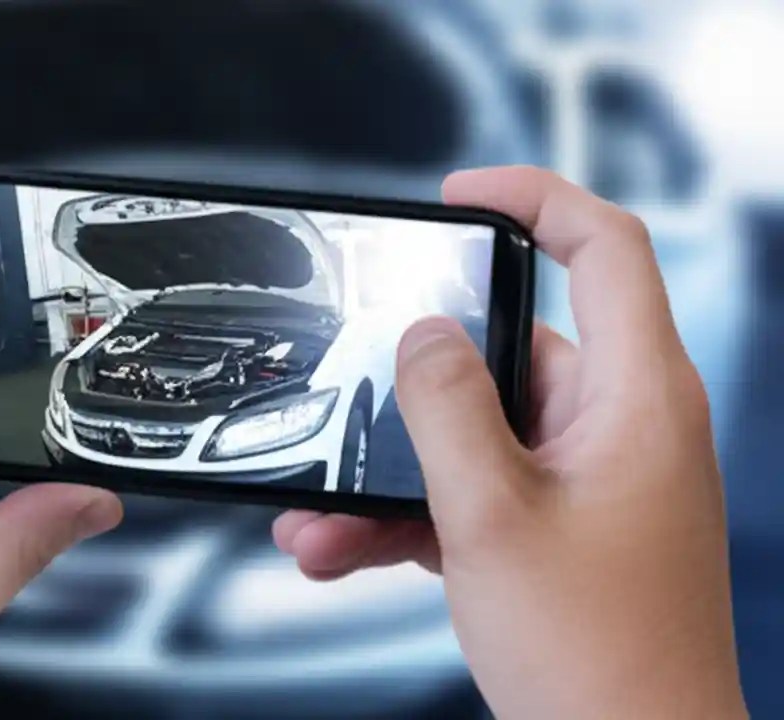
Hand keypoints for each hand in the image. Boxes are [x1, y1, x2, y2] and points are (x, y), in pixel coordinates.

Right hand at [273, 168, 745, 717]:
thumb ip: (446, 408)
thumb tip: (422, 336)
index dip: (533, 199)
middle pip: (508, 351)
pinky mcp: (558, 523)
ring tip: (322, 518)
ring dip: (394, 471)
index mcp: (636, 397)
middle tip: (347, 391)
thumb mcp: (490, 516)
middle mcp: (618, 425)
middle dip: (408, 388)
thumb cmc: (599, 656)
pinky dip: (412, 514)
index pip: (604, 247)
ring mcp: (587, 477)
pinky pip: (474, 490)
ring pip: (475, 435)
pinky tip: (345, 549)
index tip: (457, 198)